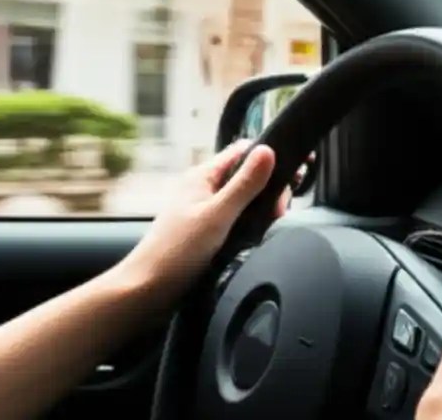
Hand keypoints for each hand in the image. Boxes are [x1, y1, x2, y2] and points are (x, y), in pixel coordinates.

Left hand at [113, 140, 290, 305]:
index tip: (293, 173)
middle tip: (278, 213)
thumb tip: (268, 150)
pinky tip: (255, 240)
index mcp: (202, 176)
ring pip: (244, 201)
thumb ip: (244, 185)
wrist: (148, 291)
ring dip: (260, 211)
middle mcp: (203, 190)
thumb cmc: (175, 252)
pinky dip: (250, 227)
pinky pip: (237, 221)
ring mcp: (204, 212)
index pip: (242, 152)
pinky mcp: (206, 233)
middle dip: (268, 190)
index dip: (268, 157)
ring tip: (268, 227)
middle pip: (246, 177)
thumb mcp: (217, 215)